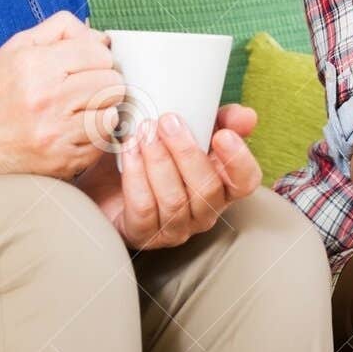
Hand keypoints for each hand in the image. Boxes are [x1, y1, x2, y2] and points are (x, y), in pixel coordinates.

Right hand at [0, 10, 121, 179]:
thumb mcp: (17, 47)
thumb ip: (61, 30)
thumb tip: (102, 38)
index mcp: (37, 65)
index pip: (100, 54)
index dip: (97, 58)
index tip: (86, 66)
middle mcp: (47, 99)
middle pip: (112, 83)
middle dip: (103, 83)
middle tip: (86, 88)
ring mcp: (55, 134)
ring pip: (112, 115)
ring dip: (102, 111)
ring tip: (82, 110)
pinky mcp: (60, 162)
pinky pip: (101, 145)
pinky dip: (93, 138)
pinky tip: (74, 131)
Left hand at [98, 104, 263, 248]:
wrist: (106, 179)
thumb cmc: (155, 153)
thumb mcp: (188, 129)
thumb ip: (218, 119)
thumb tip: (246, 116)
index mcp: (222, 186)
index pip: (246, 182)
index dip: (239, 161)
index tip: (223, 135)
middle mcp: (204, 212)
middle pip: (206, 189)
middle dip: (186, 152)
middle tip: (166, 121)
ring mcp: (175, 228)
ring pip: (174, 200)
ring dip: (158, 161)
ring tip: (144, 132)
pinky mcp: (143, 234)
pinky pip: (143, 209)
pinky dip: (136, 176)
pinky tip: (129, 151)